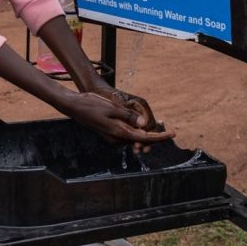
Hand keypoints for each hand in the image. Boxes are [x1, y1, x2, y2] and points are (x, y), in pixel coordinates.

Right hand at [60, 90, 174, 153]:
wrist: (74, 106)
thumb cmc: (91, 105)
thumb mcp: (112, 108)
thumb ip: (128, 116)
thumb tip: (144, 123)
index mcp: (118, 132)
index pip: (144, 137)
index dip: (160, 137)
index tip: (172, 134)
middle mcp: (116, 137)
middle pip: (141, 139)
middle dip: (155, 136)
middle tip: (170, 131)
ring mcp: (112, 136)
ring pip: (134, 137)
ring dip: (145, 134)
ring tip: (160, 129)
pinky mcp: (109, 132)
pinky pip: (126, 134)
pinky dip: (136, 131)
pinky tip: (141, 125)